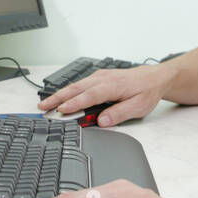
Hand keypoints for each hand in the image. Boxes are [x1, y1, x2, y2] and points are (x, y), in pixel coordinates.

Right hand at [36, 64, 169, 125]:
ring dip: (59, 95)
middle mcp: (102, 79)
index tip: (62, 110)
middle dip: (57, 98)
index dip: (74, 103)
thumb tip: (102, 121)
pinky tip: (60, 98)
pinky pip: (79, 84)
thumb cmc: (146, 91)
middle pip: (76, 89)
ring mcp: (99, 77)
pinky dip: (67, 91)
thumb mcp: (138, 107)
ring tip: (45, 104)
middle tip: (43, 107)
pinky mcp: (98, 78)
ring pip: (75, 86)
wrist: (154, 77)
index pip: (89, 96)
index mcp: (112, 86)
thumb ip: (119, 114)